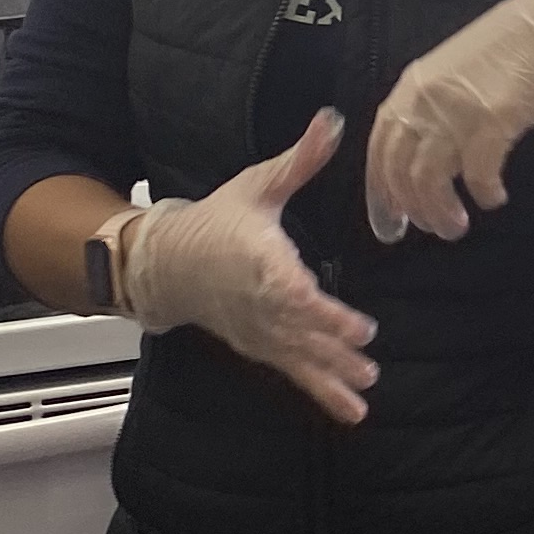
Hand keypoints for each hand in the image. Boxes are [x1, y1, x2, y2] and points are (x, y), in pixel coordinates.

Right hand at [116, 106, 375, 424]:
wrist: (167, 261)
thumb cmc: (217, 221)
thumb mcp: (259, 185)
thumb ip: (300, 160)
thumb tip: (332, 121)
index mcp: (258, 260)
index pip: (290, 290)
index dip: (321, 311)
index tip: (355, 324)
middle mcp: (256, 301)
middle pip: (298, 330)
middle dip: (332, 349)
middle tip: (367, 363)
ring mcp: (257, 329)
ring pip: (297, 357)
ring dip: (331, 375)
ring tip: (364, 389)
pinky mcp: (259, 346)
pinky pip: (292, 372)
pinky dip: (321, 393)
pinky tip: (352, 412)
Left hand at [365, 0, 533, 243]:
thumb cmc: (515, 46)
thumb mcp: (457, 73)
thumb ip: (434, 107)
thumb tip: (428, 151)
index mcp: (412, 86)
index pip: (379, 148)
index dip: (381, 192)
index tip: (393, 222)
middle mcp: (424, 100)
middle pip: (399, 170)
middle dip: (412, 209)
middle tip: (434, 230)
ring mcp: (457, 111)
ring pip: (428, 180)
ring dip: (440, 212)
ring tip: (457, 227)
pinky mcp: (493, 122)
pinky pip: (477, 175)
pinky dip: (483, 194)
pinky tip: (495, 198)